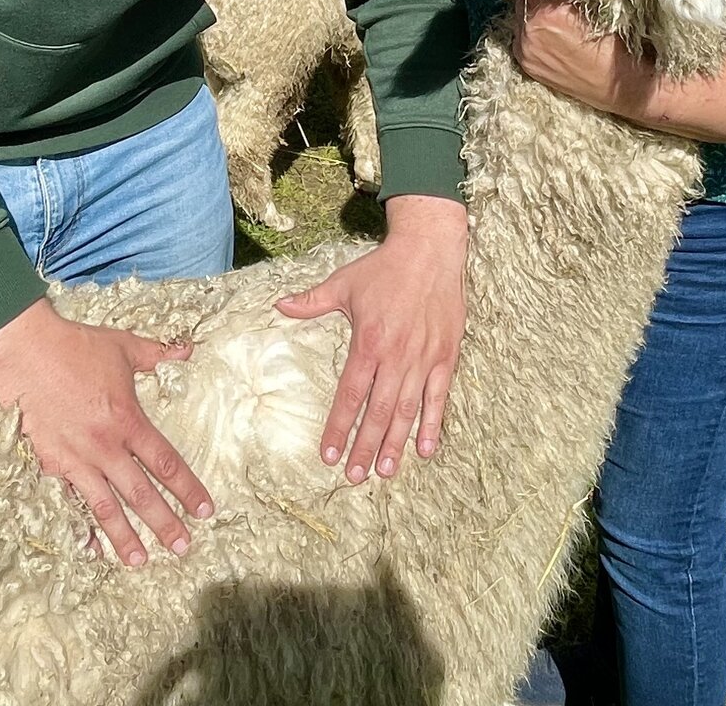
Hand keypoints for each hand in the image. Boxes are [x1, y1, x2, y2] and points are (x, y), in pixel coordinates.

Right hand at [0, 298, 211, 566]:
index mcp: (127, 419)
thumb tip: (186, 351)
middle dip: (164, 523)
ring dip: (125, 537)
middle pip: (141, 494)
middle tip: (183, 548)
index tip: (205, 510)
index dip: (187, 488)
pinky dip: (82, 526)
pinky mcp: (49, 463)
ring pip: (105, 506)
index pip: (165, 463)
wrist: (23, 351)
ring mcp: (75, 458)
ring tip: (141, 562)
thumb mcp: (122, 346)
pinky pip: (70, 501)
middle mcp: (105, 446)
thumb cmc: (74, 346)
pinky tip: (92, 548)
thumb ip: (156, 354)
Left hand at [275, 194, 467, 482]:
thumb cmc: (384, 267)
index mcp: (368, 342)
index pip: (350, 395)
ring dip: (396, 443)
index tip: (328, 455)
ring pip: (407, 410)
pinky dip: (432, 423)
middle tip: (355, 476)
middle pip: (378, 411)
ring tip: (386, 471)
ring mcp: (423, 358)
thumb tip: (279, 305)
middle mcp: (396, 356)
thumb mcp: (343, 283)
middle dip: (365, 447)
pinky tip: (425, 449)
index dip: (338, 428)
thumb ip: (312, 301)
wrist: (431, 250)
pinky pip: (439, 397)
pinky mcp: (446, 356)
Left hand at [510, 0, 647, 114]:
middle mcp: (531, 31)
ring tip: (555, 17)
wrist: (623, 86)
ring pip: (522, 17)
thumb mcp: (599, 6)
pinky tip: (551, 34)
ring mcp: (526, 50)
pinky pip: (522, 37)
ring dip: (534, 14)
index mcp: (549, 13)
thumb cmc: (618, 46)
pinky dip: (533, 32)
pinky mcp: (527, 65)